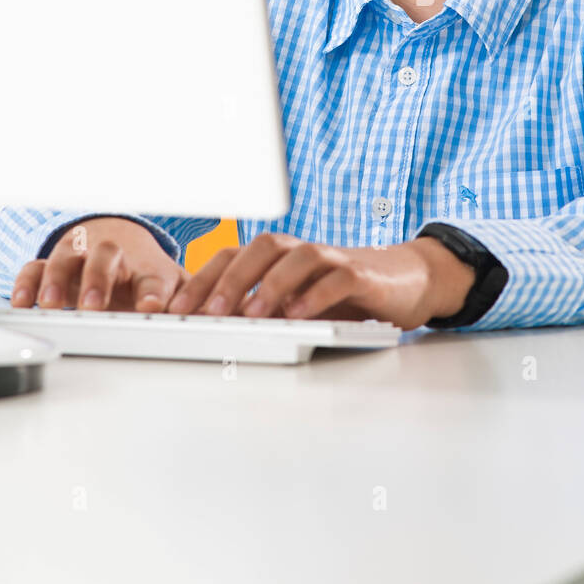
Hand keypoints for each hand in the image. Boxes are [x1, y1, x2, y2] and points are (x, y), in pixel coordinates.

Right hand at [10, 217, 187, 312]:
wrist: (120, 239)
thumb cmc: (146, 274)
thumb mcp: (172, 289)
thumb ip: (190, 308)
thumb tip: (214, 330)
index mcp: (147, 267)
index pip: (153, 277)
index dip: (152, 292)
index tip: (152, 306)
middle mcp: (114, 258)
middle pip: (107, 257)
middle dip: (100, 281)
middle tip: (96, 307)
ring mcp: (82, 258)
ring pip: (69, 258)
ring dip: (60, 280)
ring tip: (54, 304)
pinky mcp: (54, 263)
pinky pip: (37, 266)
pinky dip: (27, 282)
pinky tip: (23, 302)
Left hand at [164, 231, 475, 330]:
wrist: (408, 280)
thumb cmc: (347, 294)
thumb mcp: (299, 303)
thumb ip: (266, 312)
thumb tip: (216, 334)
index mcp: (281, 258)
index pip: (233, 257)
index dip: (202, 279)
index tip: (175, 310)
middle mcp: (303, 252)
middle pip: (259, 249)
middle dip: (228, 279)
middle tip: (205, 314)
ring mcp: (334, 259)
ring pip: (296, 256)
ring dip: (269, 284)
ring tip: (250, 315)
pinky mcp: (364, 275)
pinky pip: (337, 277)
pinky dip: (315, 293)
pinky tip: (299, 314)